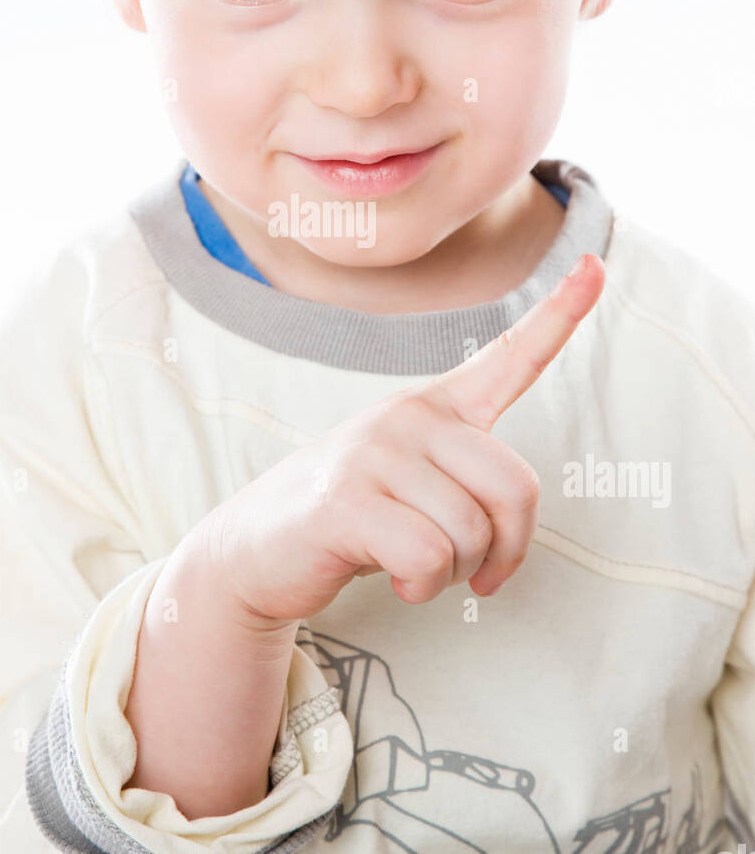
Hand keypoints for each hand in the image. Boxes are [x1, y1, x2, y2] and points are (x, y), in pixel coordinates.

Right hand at [191, 253, 604, 627]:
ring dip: (453, 575)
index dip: (560, 315)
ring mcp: (376, 452)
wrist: (256, 548)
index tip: (596, 267)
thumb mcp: (416, 491)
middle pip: (516, 488)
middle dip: (506, 550)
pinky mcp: (346, 497)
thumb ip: (465, 493)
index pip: (509, 357)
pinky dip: (422, 586)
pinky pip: (429, 557)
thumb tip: (506, 547)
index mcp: (435, 409)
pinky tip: (393, 577)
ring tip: (414, 566)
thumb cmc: (355, 521)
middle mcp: (410, 417)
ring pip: (472, 534)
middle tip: (478, 574)